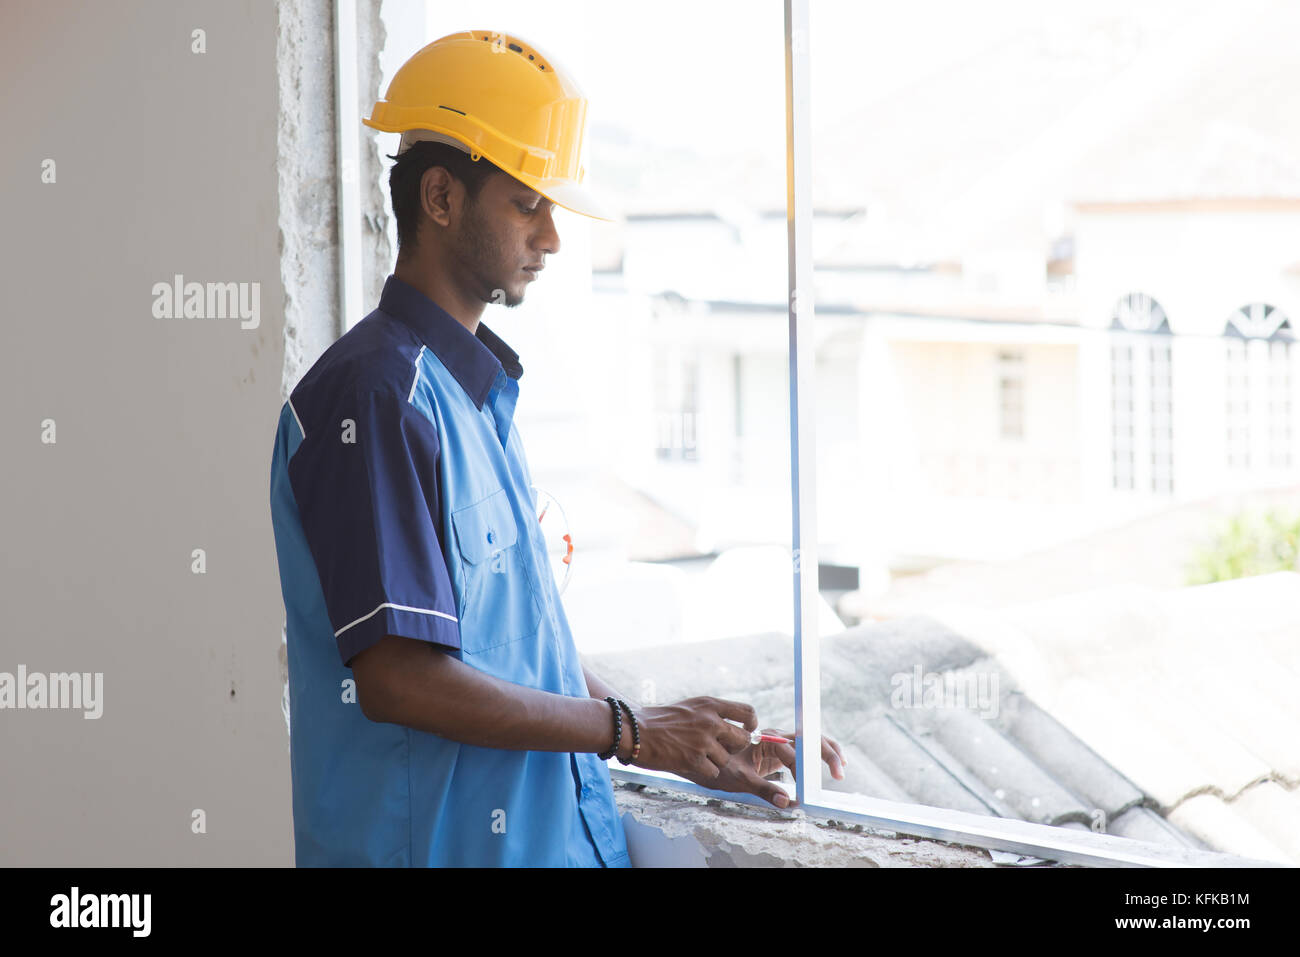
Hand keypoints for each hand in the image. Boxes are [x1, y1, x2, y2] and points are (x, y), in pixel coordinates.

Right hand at [624, 696, 755, 785]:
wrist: (634, 730)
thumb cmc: (661, 720)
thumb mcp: (691, 707)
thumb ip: (713, 714)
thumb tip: (737, 727)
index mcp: (710, 704)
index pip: (747, 712)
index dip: (751, 724)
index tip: (745, 730)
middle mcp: (710, 721)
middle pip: (743, 740)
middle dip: (733, 748)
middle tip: (718, 749)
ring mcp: (703, 741)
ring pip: (726, 759)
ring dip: (714, 761)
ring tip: (695, 754)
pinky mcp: (694, 760)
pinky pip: (714, 772)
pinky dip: (704, 771)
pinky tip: (688, 762)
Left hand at [708, 728, 846, 808]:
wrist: (709, 760)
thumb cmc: (721, 767)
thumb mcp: (740, 780)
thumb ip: (764, 790)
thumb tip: (789, 802)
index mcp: (767, 739)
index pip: (793, 752)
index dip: (803, 768)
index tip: (808, 788)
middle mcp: (776, 736)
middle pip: (808, 739)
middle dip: (826, 753)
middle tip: (839, 771)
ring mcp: (780, 743)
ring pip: (810, 742)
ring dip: (827, 751)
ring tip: (840, 766)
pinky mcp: (782, 752)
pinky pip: (805, 751)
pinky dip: (820, 756)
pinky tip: (833, 765)